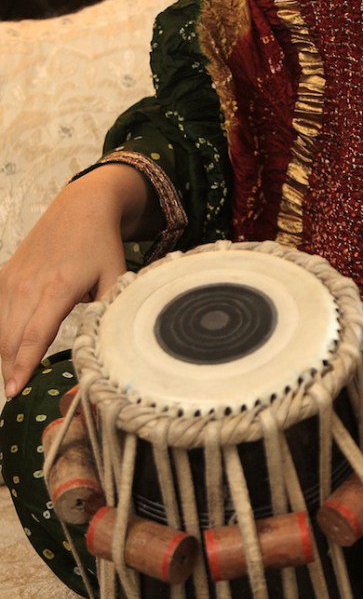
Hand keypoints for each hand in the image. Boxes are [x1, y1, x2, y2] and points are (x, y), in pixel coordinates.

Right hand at [0, 167, 148, 397]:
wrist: (80, 207)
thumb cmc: (101, 244)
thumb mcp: (114, 276)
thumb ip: (109, 311)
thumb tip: (107, 345)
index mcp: (59, 288)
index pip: (35, 335)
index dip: (24, 366)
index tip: (14, 391)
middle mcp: (30, 285)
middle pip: (11, 337)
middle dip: (10, 368)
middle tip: (13, 392)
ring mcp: (14, 278)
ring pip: (0, 327)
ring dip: (3, 353)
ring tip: (12, 376)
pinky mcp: (6, 274)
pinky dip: (0, 331)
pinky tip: (7, 347)